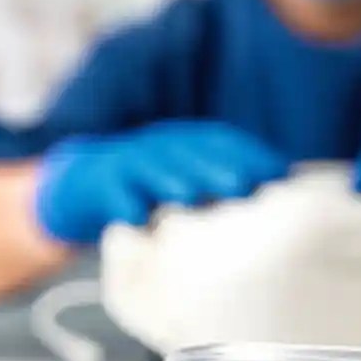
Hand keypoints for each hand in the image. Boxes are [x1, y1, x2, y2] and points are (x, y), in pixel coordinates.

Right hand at [35, 121, 290, 244]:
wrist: (78, 187)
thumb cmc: (148, 194)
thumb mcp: (185, 185)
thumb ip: (224, 193)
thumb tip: (280, 209)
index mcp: (187, 145)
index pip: (224, 142)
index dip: (252, 152)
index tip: (282, 172)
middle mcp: (161, 147)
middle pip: (192, 150)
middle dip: (218, 164)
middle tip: (243, 184)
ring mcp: (128, 162)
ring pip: (151, 164)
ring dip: (171, 177)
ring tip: (189, 195)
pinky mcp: (97, 183)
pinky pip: (111, 192)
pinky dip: (122, 202)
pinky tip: (136, 218)